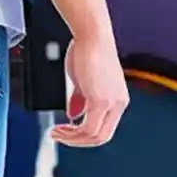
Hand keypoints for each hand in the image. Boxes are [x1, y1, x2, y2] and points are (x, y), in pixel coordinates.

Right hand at [51, 30, 129, 146]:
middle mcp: (118, 103)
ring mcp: (112, 103)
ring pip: (95, 135)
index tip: (68, 133)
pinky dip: (73, 132)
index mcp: (117, 99)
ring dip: (73, 138)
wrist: (91, 35)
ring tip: (57, 133)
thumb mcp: (83, 81)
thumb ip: (80, 100)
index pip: (104, 128)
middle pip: (102, 136)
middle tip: (60, 137)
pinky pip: (88, 128)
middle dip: (78, 141)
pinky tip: (61, 128)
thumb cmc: (88, 50)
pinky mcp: (102, 101)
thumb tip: (74, 116)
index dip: (85, 135)